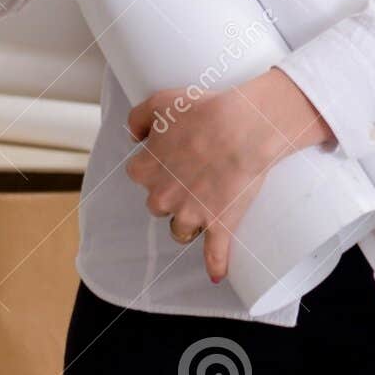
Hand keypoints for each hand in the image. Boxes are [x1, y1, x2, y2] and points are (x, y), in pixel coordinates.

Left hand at [125, 68, 334, 285]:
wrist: (241, 128)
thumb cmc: (203, 111)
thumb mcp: (160, 101)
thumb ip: (137, 118)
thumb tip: (133, 136)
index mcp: (147, 169)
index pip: (138, 175)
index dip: (154, 165)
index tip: (170, 156)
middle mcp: (163, 197)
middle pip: (159, 204)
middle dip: (172, 193)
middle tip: (193, 172)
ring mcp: (191, 215)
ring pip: (181, 229)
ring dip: (190, 220)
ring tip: (207, 203)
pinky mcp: (219, 225)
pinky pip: (215, 253)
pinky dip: (216, 263)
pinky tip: (216, 273)